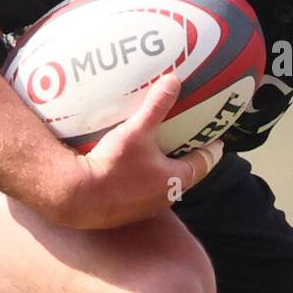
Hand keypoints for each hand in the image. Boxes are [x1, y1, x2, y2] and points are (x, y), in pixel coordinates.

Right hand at [50, 74, 223, 229]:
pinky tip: (130, 168)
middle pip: (184, 174)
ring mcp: (144, 208)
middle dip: (186, 158)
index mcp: (176, 180)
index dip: (211, 150)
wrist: (76, 197)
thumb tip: (174, 80)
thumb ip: (156, 106)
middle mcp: (164, 197)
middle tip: (186, 141)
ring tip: (158, 152)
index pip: (204, 163)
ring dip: (163, 169)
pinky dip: (142, 179)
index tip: (217, 140)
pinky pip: (140, 192)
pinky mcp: (124, 212)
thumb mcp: (137, 131)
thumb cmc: (112, 166)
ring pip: (161, 185)